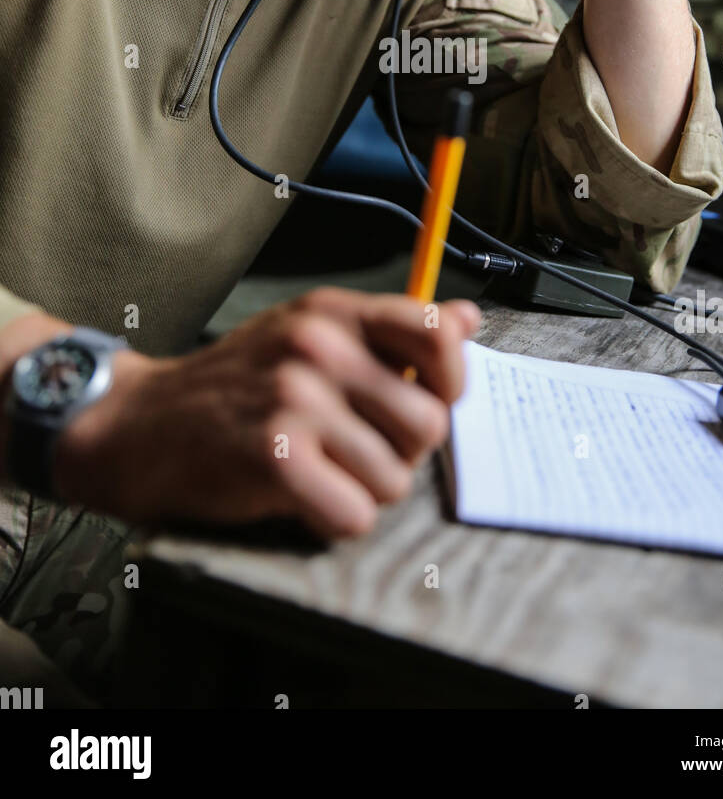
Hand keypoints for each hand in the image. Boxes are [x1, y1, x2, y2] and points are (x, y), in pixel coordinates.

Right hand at [52, 288, 480, 537]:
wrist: (143, 424)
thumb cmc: (239, 384)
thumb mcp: (311, 333)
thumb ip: (390, 331)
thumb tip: (469, 319)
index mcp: (334, 312)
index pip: (439, 335)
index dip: (448, 382)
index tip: (420, 400)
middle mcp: (319, 346)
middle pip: (428, 424)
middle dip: (401, 453)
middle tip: (353, 449)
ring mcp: (295, 399)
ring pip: (395, 479)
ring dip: (364, 491)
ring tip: (320, 471)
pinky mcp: (274, 457)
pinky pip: (355, 514)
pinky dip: (334, 520)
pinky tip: (301, 497)